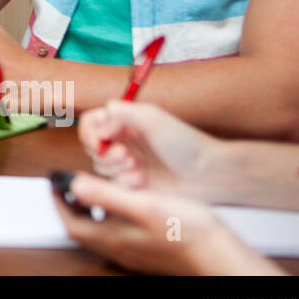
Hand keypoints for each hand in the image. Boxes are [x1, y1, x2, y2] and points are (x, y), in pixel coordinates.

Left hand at [54, 173, 280, 274]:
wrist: (221, 258)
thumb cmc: (187, 232)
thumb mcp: (143, 204)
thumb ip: (106, 195)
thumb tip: (73, 185)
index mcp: (113, 238)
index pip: (71, 224)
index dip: (58, 202)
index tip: (53, 183)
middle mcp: (120, 250)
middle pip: (84, 230)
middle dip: (72, 208)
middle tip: (69, 186)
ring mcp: (135, 254)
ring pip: (102, 233)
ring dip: (93, 212)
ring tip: (96, 190)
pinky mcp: (150, 252)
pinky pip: (120, 235)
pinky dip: (112, 218)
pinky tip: (128, 205)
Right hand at [78, 100, 223, 200]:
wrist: (208, 175)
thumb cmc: (185, 143)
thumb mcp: (152, 118)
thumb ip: (120, 113)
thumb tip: (98, 125)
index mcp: (126, 122)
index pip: (91, 123)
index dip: (90, 132)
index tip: (100, 140)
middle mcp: (123, 141)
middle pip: (92, 147)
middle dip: (105, 153)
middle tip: (126, 156)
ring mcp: (128, 163)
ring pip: (100, 167)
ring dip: (115, 168)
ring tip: (138, 168)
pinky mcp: (133, 183)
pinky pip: (113, 185)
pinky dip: (124, 183)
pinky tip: (142, 180)